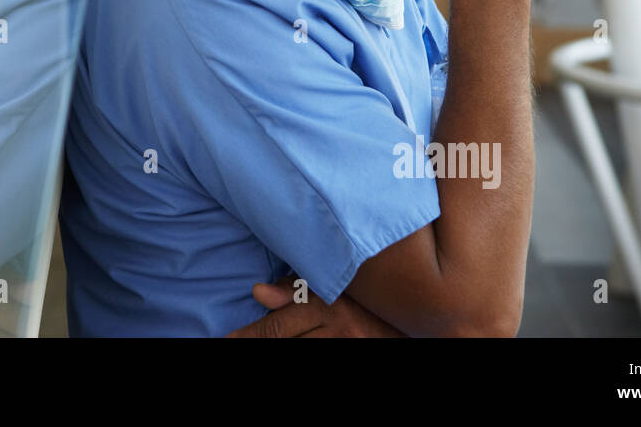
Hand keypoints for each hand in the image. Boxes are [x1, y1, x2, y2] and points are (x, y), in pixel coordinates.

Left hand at [225, 275, 405, 337]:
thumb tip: (257, 292)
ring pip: (299, 352)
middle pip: (285, 344)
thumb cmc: (367, 293)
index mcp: (328, 304)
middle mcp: (337, 330)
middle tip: (230, 343)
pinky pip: (317, 356)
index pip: (279, 327)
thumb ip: (297, 287)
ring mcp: (346, 346)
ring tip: (252, 344)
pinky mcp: (350, 354)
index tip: (227, 340)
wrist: (414, 317)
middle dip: (256, 342)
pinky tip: (284, 346)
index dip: (250, 336)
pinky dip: (299, 351)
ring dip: (277, 350)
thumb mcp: (334, 283)